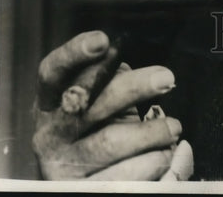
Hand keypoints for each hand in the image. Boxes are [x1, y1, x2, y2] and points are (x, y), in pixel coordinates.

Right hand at [32, 30, 192, 179]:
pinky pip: (124, 177)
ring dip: (152, 132)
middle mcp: (49, 134)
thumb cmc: (99, 125)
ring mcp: (62, 167)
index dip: (74, 54)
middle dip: (133, 87)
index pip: (53, 73)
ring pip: (111, 142)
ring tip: (173, 127)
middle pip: (92, 106)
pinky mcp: (82, 192)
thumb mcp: (99, 98)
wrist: (85, 179)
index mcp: (51, 102)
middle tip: (166, 77)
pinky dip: (152, 162)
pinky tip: (163, 154)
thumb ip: (108, 77)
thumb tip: (129, 59)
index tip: (102, 40)